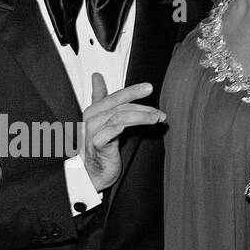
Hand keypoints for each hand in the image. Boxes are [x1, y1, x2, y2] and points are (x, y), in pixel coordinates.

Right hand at [80, 74, 165, 191]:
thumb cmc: (98, 147)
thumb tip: (97, 76)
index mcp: (93, 110)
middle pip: (119, 105)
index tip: (149, 87)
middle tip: (159, 110)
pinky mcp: (98, 144)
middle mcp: (92, 118)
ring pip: (120, 116)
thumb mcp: (101, 121)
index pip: (115, 96)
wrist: (90, 174)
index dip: (132, 91)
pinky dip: (128, 124)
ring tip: (157, 118)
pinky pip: (114, 130)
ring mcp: (93, 130)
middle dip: (142, 105)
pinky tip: (142, 124)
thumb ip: (101, 98)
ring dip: (142, 116)